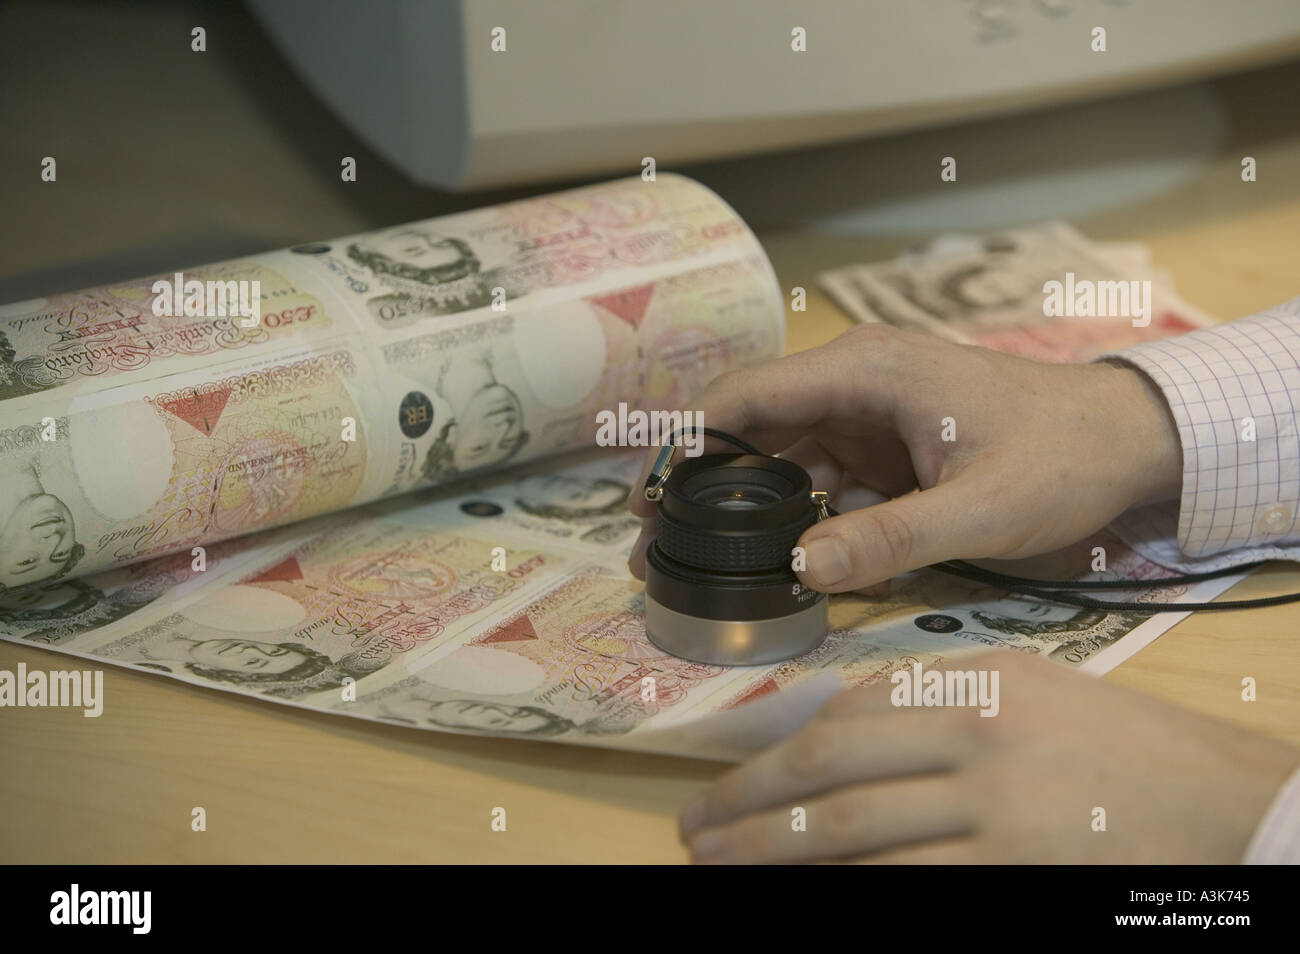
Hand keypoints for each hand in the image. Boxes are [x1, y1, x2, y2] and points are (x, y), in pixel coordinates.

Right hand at [627, 324, 1182, 591]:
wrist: (1126, 440)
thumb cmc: (1062, 459)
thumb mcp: (981, 508)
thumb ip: (892, 539)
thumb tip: (798, 569)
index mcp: (866, 371)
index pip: (746, 396)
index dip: (685, 444)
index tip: (646, 499)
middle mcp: (855, 379)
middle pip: (750, 425)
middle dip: (702, 483)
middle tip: (656, 546)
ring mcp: (868, 409)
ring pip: (780, 452)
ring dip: (743, 502)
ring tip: (700, 559)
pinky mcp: (883, 440)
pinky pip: (819, 471)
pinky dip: (795, 509)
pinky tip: (779, 552)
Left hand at [678, 651, 1298, 862]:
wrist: (1226, 804)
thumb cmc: (1126, 750)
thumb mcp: (1034, 693)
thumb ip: (944, 702)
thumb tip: (846, 733)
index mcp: (978, 681)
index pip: (849, 712)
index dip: (781, 751)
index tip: (740, 778)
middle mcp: (975, 735)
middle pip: (829, 770)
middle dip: (749, 801)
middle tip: (697, 828)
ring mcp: (992, 808)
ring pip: (849, 833)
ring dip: (772, 851)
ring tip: (722, 864)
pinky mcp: (1011, 871)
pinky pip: (904, 884)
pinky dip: (847, 890)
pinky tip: (809, 895)